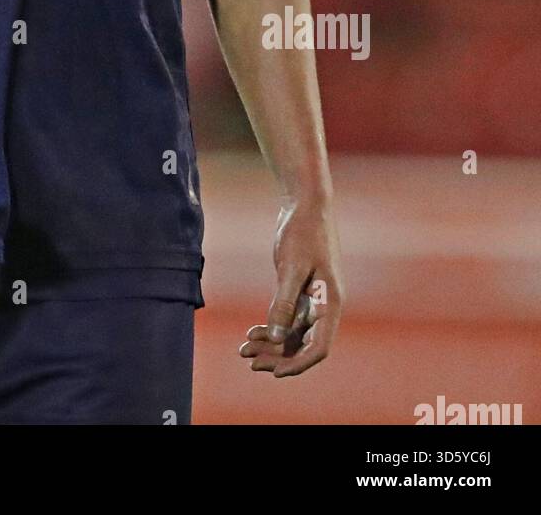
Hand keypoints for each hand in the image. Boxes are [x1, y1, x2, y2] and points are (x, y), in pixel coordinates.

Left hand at [239, 198, 343, 376]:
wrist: (305, 204)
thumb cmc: (303, 232)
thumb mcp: (291, 267)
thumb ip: (285, 302)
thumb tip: (278, 337)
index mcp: (331, 303)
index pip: (319, 347)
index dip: (298, 363)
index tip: (274, 372)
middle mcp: (325, 306)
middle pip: (303, 344)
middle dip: (278, 356)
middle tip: (249, 362)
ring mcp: (313, 299)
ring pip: (294, 333)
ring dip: (271, 344)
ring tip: (244, 351)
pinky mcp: (301, 290)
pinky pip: (288, 318)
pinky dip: (271, 327)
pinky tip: (252, 332)